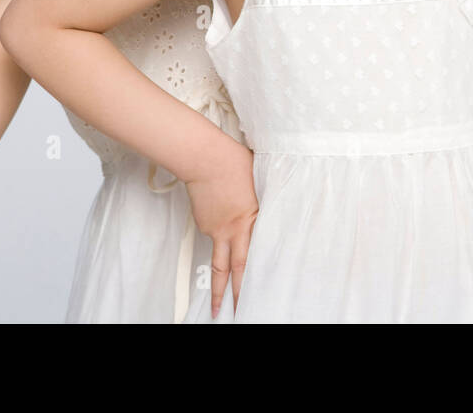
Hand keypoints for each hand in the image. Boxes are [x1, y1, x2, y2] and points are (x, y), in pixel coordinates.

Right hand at [184, 141, 257, 318]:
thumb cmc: (235, 164)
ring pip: (217, 263)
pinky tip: (221, 217)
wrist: (205, 159)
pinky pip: (213, 236)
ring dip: (217, 286)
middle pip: (233, 270)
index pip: (257, 255)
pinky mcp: (203, 224)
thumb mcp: (261, 184)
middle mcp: (233, 231)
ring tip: (216, 306)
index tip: (265, 292)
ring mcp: (215, 230)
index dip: (259, 275)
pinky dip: (218, 235)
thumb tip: (269, 211)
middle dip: (233, 295)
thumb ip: (265, 203)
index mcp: (251, 221)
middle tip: (235, 314)